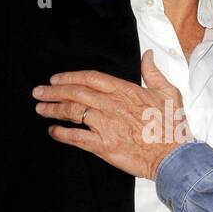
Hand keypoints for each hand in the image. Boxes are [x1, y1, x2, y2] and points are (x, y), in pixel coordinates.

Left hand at [32, 51, 190, 178]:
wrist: (173, 156)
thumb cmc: (172, 126)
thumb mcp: (168, 93)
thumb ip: (153, 73)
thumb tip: (148, 56)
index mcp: (125, 91)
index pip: (91, 78)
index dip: (70, 77)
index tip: (56, 79)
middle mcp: (111, 106)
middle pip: (75, 93)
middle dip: (53, 91)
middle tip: (39, 91)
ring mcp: (106, 125)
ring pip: (72, 112)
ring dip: (53, 109)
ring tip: (40, 108)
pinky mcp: (103, 146)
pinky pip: (76, 138)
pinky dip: (62, 134)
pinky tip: (53, 131)